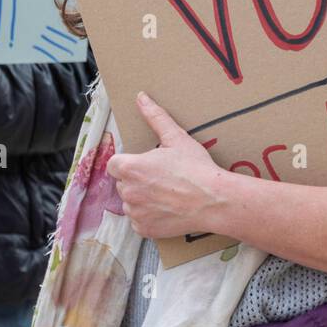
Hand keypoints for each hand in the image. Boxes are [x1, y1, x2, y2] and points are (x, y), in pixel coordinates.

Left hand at [106, 92, 225, 239]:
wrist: (212, 200)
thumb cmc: (195, 168)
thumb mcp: (176, 137)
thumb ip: (155, 117)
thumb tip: (141, 97)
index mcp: (130, 167)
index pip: (113, 164)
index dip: (128, 163)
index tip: (145, 164)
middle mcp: (127, 191)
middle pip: (123, 183)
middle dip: (137, 180)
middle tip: (161, 178)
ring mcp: (135, 213)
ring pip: (131, 203)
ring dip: (142, 199)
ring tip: (166, 194)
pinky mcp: (144, 230)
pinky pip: (139, 221)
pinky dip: (149, 217)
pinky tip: (167, 209)